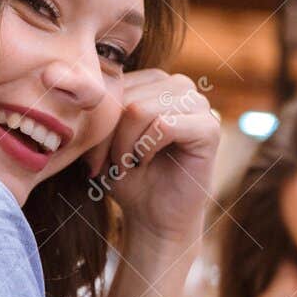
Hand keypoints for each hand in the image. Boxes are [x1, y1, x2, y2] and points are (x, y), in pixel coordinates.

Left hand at [90, 70, 219, 248]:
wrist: (153, 215)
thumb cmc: (129, 176)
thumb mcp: (105, 137)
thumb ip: (103, 108)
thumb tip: (86, 87)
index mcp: (156, 81)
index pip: (116, 85)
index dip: (98, 121)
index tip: (92, 155)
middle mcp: (180, 86)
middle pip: (126, 98)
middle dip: (108, 137)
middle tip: (107, 164)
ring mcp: (199, 105)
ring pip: (140, 110)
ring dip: (124, 144)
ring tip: (127, 163)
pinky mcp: (210, 128)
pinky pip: (163, 126)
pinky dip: (145, 149)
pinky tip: (145, 162)